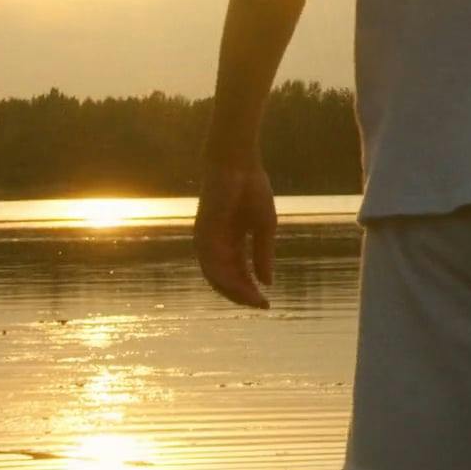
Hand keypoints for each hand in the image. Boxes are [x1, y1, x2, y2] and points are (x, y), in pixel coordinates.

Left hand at [196, 156, 278, 308]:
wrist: (238, 164)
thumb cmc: (251, 188)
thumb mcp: (264, 227)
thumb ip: (263, 254)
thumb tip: (267, 282)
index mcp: (231, 242)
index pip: (239, 274)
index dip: (252, 290)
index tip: (267, 303)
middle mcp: (217, 245)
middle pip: (225, 280)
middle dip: (243, 295)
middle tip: (261, 305)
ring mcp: (208, 240)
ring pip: (216, 276)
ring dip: (234, 291)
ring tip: (253, 300)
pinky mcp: (203, 233)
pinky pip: (211, 263)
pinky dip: (224, 277)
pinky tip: (241, 286)